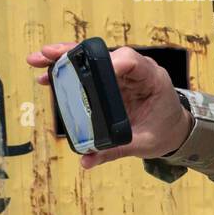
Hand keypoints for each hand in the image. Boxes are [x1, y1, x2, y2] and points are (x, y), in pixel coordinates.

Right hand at [26, 43, 192, 168]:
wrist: (175, 129)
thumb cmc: (164, 132)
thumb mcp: (144, 143)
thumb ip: (116, 151)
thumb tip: (86, 161)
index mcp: (153, 80)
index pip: (132, 62)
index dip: (111, 62)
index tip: (91, 70)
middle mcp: (137, 71)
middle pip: (105, 55)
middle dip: (75, 53)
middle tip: (47, 56)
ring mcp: (123, 74)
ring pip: (94, 59)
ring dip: (66, 58)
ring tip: (38, 62)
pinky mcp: (113, 80)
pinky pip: (91, 70)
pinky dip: (70, 70)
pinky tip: (47, 76)